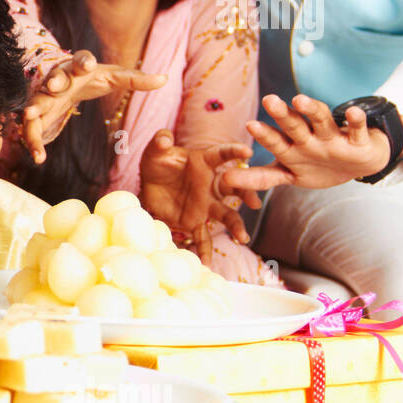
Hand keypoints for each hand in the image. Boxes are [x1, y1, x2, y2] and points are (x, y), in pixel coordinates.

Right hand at [21, 50, 165, 163]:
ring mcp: (44, 96)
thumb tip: (164, 78)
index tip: (87, 66)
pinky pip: (31, 129)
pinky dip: (33, 142)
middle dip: (53, 82)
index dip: (83, 62)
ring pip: (37, 102)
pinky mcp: (36, 116)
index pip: (81, 59)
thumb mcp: (114, 78)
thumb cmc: (90, 78)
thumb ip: (137, 80)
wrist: (63, 85)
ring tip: (29, 117)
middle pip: (55, 77)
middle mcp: (58, 78)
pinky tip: (38, 157)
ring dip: (33, 109)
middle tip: (52, 87)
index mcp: (79, 67)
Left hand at [139, 129, 258, 258]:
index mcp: (205, 162)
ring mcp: (205, 205)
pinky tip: (208, 265)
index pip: (223, 155)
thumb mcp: (156, 150)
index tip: (247, 152)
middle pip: (234, 190)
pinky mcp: (194, 221)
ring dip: (236, 227)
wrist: (148, 185)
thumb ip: (160, 141)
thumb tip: (164, 138)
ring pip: (226, 216)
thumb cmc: (158, 162)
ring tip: (243, 239)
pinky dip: (205, 251)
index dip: (234, 151)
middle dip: (246, 195)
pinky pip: (203, 238)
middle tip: (254, 203)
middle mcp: (211, 185)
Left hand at [224, 94, 391, 192]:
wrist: (359, 164)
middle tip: (268, 100)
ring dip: (312, 110)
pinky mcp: (358, 140)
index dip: (264, 134)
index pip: (276, 140)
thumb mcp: (289, 174)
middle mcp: (310, 138)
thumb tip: (225, 180)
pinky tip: (351, 112)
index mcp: (293, 147)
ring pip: (322, 121)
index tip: (250, 125)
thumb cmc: (318, 165)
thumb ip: (260, 177)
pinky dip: (355, 121)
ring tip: (300, 100)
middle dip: (282, 115)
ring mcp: (333, 138)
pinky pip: (357, 129)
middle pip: (295, 125)